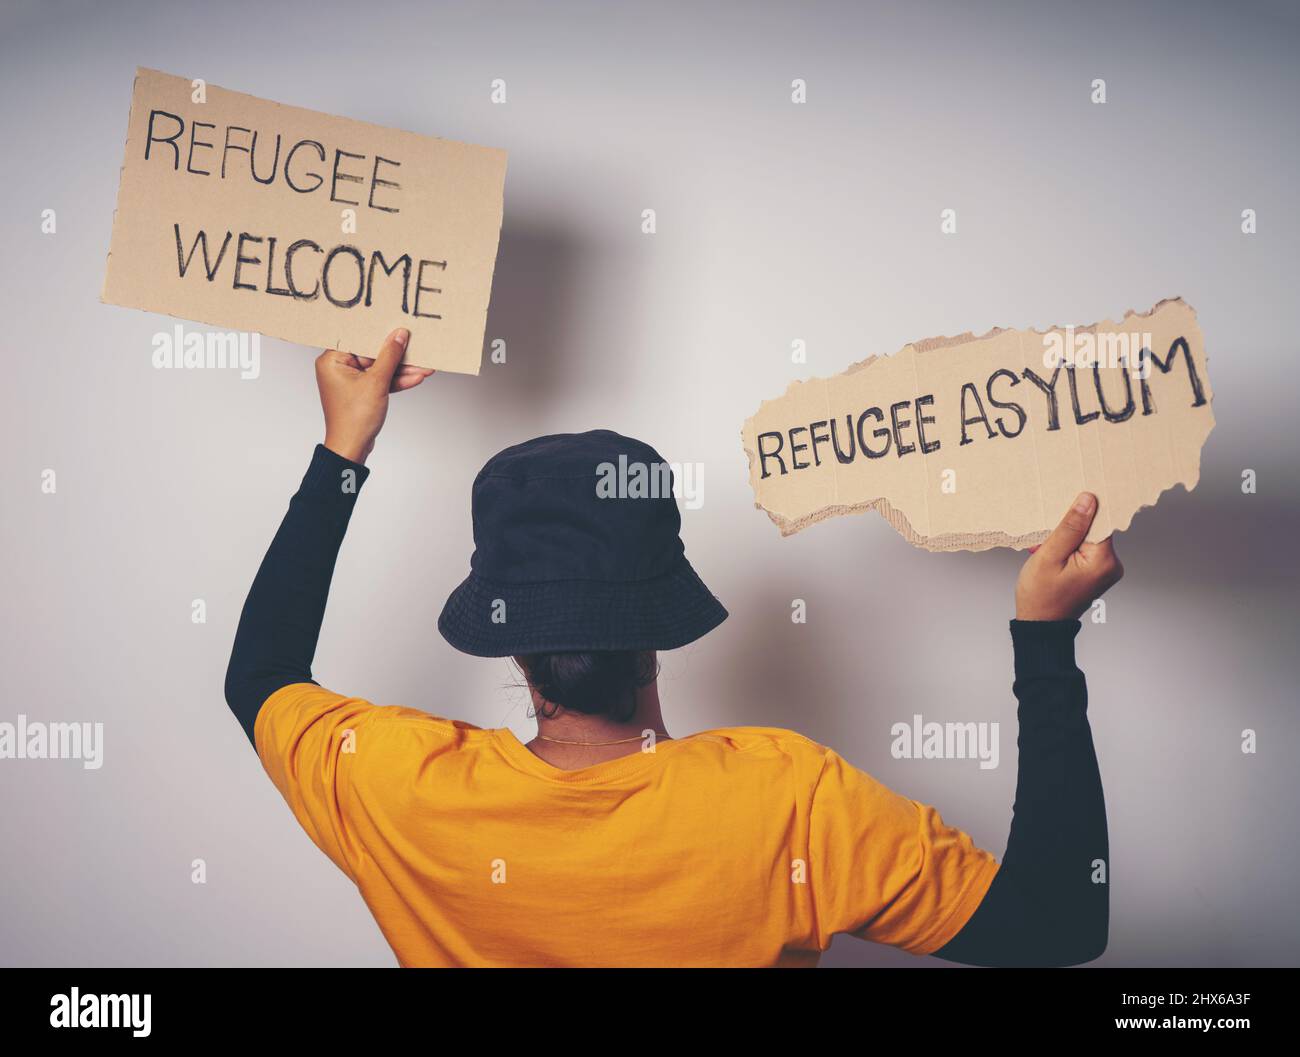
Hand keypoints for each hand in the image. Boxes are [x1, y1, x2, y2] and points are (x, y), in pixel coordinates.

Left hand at [315, 327, 433, 463]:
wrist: (352, 448)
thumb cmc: (354, 419)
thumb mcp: (376, 383)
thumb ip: (389, 356)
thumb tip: (399, 336)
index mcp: (332, 360)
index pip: (360, 340)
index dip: (381, 335)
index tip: (400, 330)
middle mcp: (338, 368)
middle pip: (372, 354)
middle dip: (397, 356)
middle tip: (416, 350)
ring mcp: (350, 381)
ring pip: (379, 369)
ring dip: (401, 370)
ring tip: (424, 367)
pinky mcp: (361, 392)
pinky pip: (380, 381)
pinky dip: (396, 381)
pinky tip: (415, 377)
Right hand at [1015, 492, 1123, 620]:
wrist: (1040, 625)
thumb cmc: (1041, 595)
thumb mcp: (1049, 556)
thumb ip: (1070, 527)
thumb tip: (1088, 500)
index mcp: (1104, 561)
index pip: (1100, 521)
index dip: (1079, 515)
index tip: (1060, 520)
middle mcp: (1112, 565)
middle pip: (1094, 529)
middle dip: (1068, 530)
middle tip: (1046, 542)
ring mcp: (1106, 570)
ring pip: (1087, 539)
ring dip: (1065, 540)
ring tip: (1046, 552)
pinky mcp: (1098, 572)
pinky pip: (1085, 550)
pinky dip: (1068, 549)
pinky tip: (1052, 558)